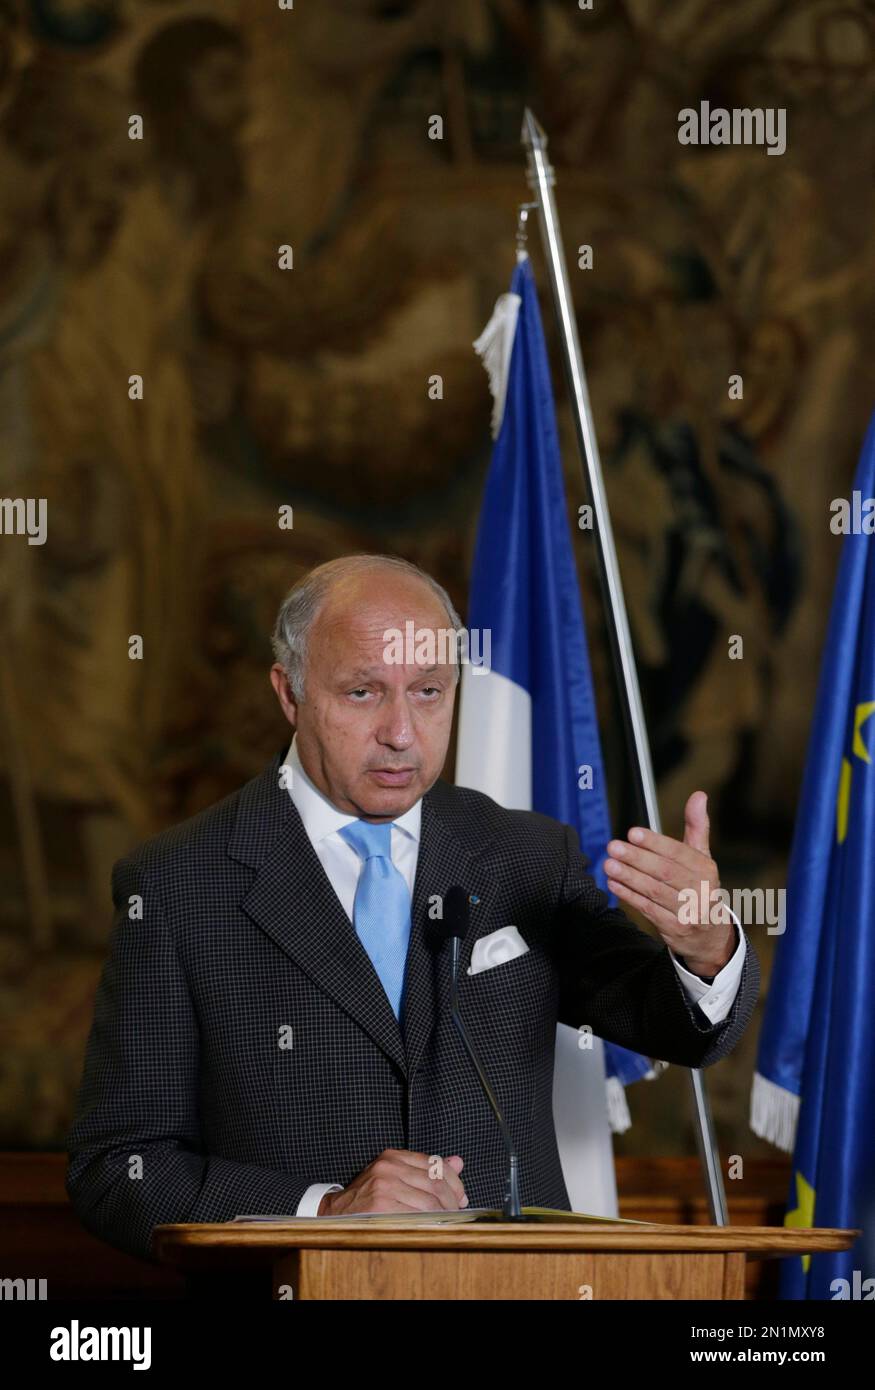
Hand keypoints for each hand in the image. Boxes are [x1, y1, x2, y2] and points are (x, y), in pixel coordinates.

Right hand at [318, 1149, 466, 1216]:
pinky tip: (432, 1229)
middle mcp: (388, 1167)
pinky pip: (416, 1216)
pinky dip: (429, 1224)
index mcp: (393, 1156)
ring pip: (429, 1202)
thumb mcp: (395, 1175)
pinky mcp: (381, 1207)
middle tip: (458, 1214)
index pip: (435, 1165)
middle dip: (452, 1202)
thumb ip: (426, 1169)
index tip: (461, 1197)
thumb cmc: (368, 1196)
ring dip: (444, 1216)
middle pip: (435, 1184)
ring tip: (447, 1224)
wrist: (333, 1213)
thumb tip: (458, 1162)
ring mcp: (384, 1186)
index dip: (454, 1182)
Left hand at [603, 790, 735, 977]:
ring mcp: (688, 912)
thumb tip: (699, 795)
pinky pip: (648, 910)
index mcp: (706, 869)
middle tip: (613, 847)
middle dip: (637, 859)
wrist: (710, 935)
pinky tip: (613, 884)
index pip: (679, 853)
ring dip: (629, 877)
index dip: (655, 843)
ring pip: (654, 891)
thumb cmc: (700, 887)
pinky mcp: (674, 929)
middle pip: (665, 872)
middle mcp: (700, 890)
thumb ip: (697, 827)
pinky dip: (629, 896)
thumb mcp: (702, 857)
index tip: (633, 832)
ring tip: (609, 864)